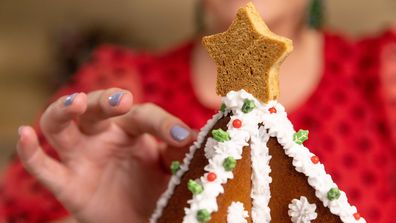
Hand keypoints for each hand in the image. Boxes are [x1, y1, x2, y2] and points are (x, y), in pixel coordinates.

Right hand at [17, 88, 193, 222]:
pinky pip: (43, 165)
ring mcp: (82, 157)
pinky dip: (29, 151)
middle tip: (122, 101)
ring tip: (74, 103)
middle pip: (95, 108)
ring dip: (63, 111)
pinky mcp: (67, 182)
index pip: (145, 116)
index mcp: (134, 130)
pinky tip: (23, 134)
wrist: (142, 221)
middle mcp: (105, 136)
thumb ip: (179, 154)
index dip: (164, 124)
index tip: (182, 138)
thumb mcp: (174, 172)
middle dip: (105, 100)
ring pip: (61, 126)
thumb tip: (196, 137)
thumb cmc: (158, 190)